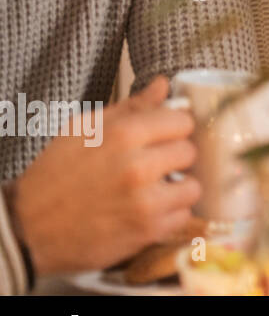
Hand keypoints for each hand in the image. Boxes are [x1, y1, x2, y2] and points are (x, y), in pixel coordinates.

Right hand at [9, 76, 200, 277]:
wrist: (28, 228)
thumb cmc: (55, 174)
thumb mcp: (83, 130)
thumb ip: (130, 107)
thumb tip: (164, 84)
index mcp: (124, 134)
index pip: (183, 121)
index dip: (173, 129)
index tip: (162, 137)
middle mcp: (139, 166)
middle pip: (190, 152)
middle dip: (174, 157)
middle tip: (154, 165)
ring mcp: (146, 201)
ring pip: (193, 186)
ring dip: (177, 188)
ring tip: (154, 190)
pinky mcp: (148, 231)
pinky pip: (183, 216)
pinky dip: (170, 215)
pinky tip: (149, 211)